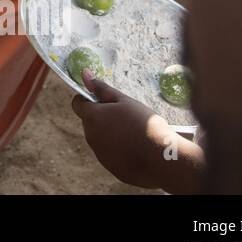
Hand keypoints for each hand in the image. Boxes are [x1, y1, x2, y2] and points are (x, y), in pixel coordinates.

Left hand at [70, 70, 181, 189]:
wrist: (163, 159)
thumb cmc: (145, 125)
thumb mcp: (125, 101)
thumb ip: (103, 89)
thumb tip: (85, 75)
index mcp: (92, 118)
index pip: (78, 104)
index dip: (88, 99)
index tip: (103, 99)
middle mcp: (91, 137)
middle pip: (91, 122)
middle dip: (103, 117)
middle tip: (125, 116)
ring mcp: (100, 154)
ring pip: (101, 138)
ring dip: (111, 134)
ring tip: (134, 133)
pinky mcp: (111, 167)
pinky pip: (111, 154)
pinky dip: (119, 150)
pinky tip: (137, 149)